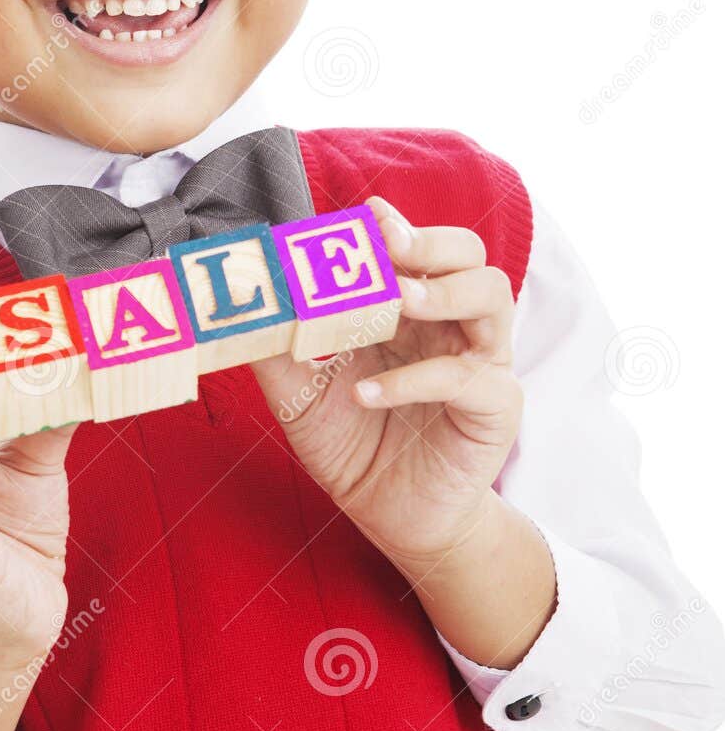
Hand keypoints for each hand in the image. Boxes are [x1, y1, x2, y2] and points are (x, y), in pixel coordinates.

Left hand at [252, 196, 523, 570]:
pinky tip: (366, 393)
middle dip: (429, 242)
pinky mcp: (494, 407)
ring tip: (399, 301)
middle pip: (468, 254)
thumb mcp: (300, 392)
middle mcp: (452, 324)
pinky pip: (466, 378)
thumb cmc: (354, 445)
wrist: (391, 517)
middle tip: (389, 245)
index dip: (396, 226)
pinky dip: (415, 380)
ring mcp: (481, 360)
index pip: (415, 248)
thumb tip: (238, 305)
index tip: (368, 213)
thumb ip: (276, 347)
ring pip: (491, 295)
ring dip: (443, 291)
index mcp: (411, 308)